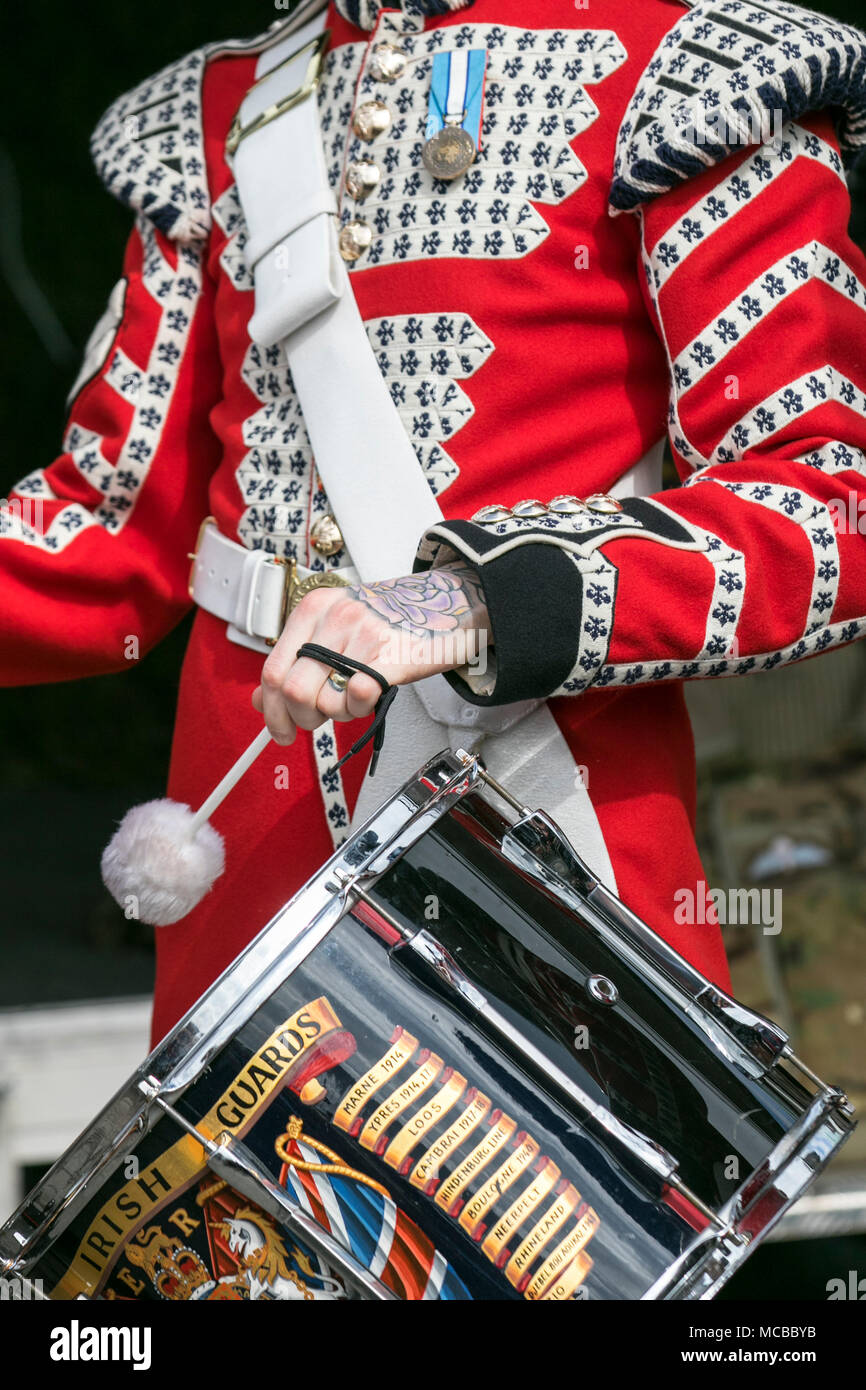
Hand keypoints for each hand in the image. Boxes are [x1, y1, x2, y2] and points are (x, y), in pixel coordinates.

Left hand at [252, 562, 489, 744]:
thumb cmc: (395, 617)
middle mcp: (334, 618)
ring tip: (355, 700)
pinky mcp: (391, 655)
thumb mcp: (336, 629)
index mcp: (313, 609)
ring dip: (337, 715)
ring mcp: (363, 635)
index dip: (271, 710)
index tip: (279, 729)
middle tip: (318, 721)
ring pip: (323, 700)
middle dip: (301, 719)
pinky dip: (358, 708)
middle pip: (291, 690)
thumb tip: (262, 699)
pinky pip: (357, 695)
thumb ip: (298, 661)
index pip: (271, 670)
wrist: (449, 600)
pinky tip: (368, 698)